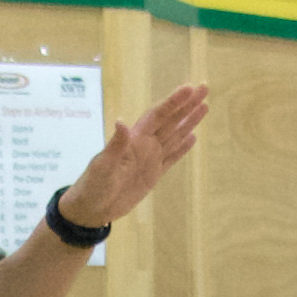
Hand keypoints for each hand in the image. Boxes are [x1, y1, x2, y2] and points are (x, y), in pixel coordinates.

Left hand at [56, 84, 210, 234]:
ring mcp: (149, 159)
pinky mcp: (153, 175)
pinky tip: (192, 137)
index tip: (189, 88)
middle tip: (204, 87)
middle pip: (170, 120)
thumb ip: (115, 145)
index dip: (173, 102)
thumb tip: (121, 121)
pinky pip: (171, 157)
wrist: (91, 209)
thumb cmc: (93, 186)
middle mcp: (144, 145)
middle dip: (187, 104)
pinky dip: (182, 147)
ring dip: (189, 121)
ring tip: (204, 106)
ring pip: (174, 135)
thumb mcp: (102, 165)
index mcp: (134, 140)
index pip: (158, 115)